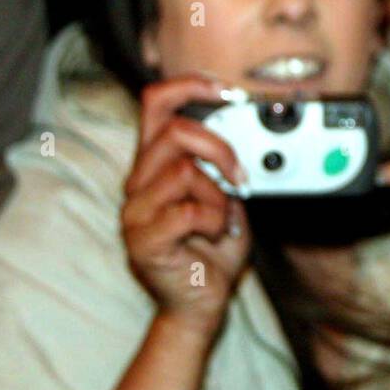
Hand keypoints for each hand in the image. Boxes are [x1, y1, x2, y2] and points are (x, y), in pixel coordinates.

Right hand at [121, 76, 251, 336]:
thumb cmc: (213, 248)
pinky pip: (188, 211)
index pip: (156, 103)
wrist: (201, 303)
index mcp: (155, 163)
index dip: (190, 85)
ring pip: (185, 170)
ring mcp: (136, 210)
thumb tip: (253, 132)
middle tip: (240, 175)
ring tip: (221, 217)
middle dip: (221, 147)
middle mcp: (138, 181)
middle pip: (175, 131)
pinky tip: (214, 235)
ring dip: (219, 194)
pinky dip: (214, 220)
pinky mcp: (143, 239)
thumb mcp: (228, 194)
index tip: (228, 92)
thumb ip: (228, 163)